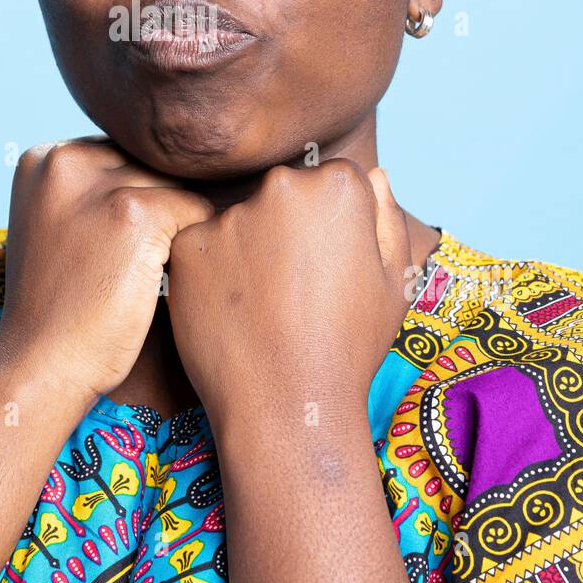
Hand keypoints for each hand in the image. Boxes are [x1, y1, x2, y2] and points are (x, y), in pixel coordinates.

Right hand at [0, 137, 213, 406]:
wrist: (43, 366)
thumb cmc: (59, 307)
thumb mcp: (57, 226)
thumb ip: (90, 189)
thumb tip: (161, 163)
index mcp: (42, 159)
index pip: (119, 154)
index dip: (136, 196)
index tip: (128, 242)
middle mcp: (64, 160)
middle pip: (148, 164)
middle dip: (161, 206)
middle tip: (151, 259)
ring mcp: (99, 184)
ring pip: (175, 185)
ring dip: (181, 225)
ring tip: (164, 270)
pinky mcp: (135, 212)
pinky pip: (197, 209)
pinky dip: (197, 245)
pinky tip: (177, 278)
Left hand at [165, 159, 413, 428]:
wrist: (289, 406)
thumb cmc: (350, 347)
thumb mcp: (394, 282)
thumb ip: (385, 218)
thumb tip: (375, 176)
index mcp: (338, 185)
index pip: (330, 183)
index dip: (333, 228)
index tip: (330, 267)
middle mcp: (280, 186)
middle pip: (283, 195)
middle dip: (288, 228)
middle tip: (296, 289)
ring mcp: (229, 215)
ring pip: (240, 221)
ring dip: (248, 249)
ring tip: (264, 306)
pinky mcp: (188, 246)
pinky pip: (201, 248)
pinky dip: (211, 273)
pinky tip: (232, 312)